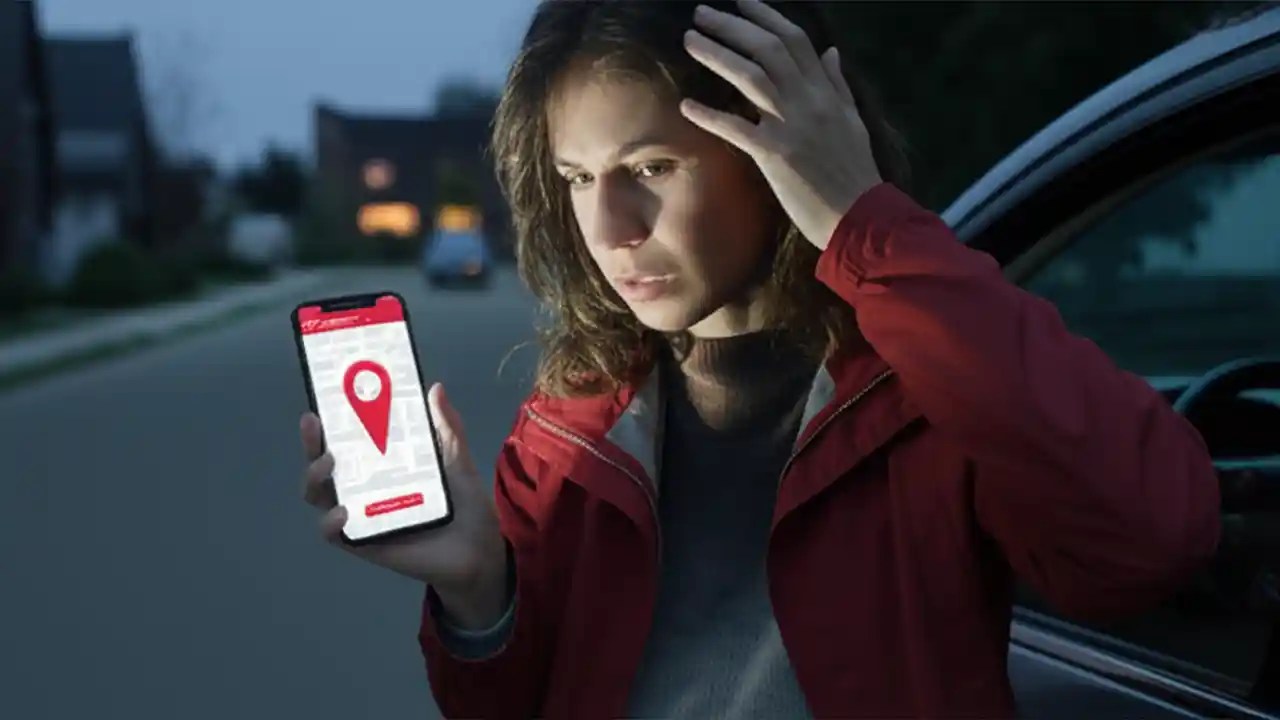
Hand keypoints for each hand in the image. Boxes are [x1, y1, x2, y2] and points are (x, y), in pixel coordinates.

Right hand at [300, 383, 508, 629]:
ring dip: (314, 478)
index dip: (332, 422)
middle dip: (312, 443)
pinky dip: (330, 523)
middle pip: (325, 465)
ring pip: (320, 496)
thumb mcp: (457, 462)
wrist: (480, 552)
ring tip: (327, 464)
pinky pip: (335, 535)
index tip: (326, 400)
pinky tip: (342, 512)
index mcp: (385, 464)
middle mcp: (367, 488)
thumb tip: (435, 388)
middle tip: (314, 423)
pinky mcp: (365, 543)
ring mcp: (363, 515)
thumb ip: (447, 429)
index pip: (349, 441)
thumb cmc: (466, 506)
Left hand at [681, 0, 882, 249]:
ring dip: (717, 54)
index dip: (766, 16)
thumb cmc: (854, 173)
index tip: (742, 1)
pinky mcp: (775, 155)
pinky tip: (686, 105)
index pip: (795, 40)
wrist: (860, 216)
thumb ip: (837, 84)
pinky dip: (709, 115)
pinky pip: (736, 128)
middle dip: (732, 26)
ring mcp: (792, 126)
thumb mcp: (852, 121)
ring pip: (750, 77)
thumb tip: (831, 51)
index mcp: (826, 92)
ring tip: (689, 40)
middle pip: (767, 49)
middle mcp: (809, 101)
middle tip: (701, 14)